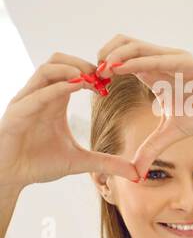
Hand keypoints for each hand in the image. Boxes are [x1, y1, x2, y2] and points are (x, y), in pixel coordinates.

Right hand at [0, 53, 137, 190]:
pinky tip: (77, 88)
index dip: (93, 72)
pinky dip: (57, 88)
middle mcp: (39, 95)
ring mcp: (27, 101)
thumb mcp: (80, 162)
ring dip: (71, 69)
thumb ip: (107, 163)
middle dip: (83, 63)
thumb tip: (136, 173)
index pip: (72, 71)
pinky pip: (37, 93)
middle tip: (106, 76)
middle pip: (58, 61)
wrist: (9, 176)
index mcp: (53, 100)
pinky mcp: (17, 113)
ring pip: (46, 69)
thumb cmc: (38, 163)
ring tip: (93, 78)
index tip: (112, 83)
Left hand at [98, 36, 192, 175]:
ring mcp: (173, 58)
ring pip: (133, 45)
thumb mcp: (172, 133)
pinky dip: (135, 62)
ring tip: (100, 72)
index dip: (102, 68)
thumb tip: (135, 172)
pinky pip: (156, 58)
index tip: (91, 86)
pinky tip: (117, 70)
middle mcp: (160, 59)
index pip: (120, 58)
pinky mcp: (187, 62)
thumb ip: (151, 148)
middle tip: (91, 77)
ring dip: (113, 56)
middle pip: (120, 43)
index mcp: (154, 71)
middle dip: (101, 56)